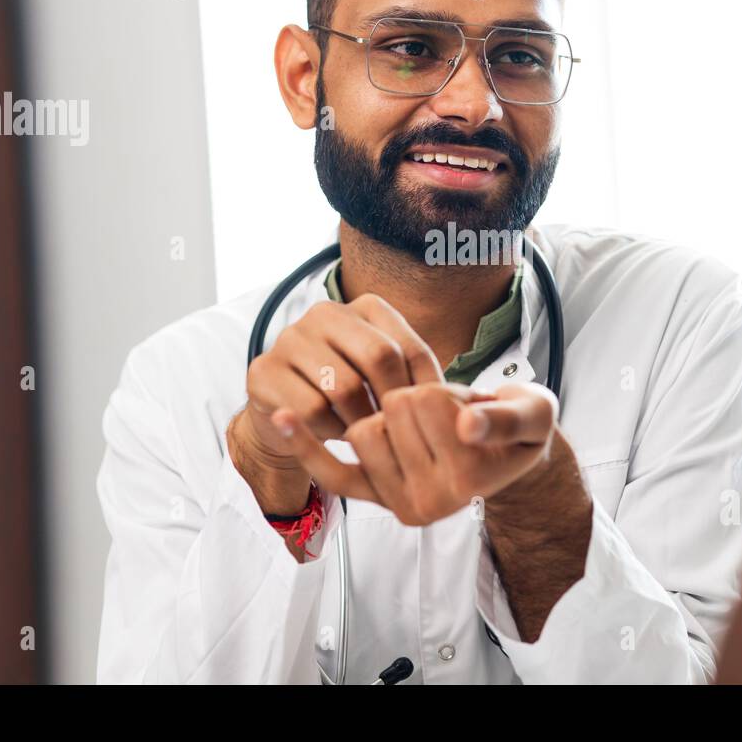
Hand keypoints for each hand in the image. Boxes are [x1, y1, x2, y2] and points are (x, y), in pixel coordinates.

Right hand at [231, 294, 442, 513]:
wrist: (286, 415)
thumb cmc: (352, 397)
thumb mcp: (388, 382)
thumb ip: (421, 381)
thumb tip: (478, 400)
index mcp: (363, 307)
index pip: (408, 346)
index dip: (424, 389)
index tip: (429, 420)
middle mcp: (325, 312)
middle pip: (379, 357)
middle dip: (393, 404)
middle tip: (400, 434)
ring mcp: (290, 338)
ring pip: (343, 387)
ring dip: (360, 421)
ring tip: (366, 435)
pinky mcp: (263, 370)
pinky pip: (311, 409)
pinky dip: (329, 429)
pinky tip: (334, 433)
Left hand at [272, 382, 558, 524]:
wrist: (509, 456)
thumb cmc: (521, 427)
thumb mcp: (533, 413)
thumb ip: (505, 418)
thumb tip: (468, 426)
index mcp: (465, 482)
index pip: (425, 402)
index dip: (444, 391)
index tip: (469, 409)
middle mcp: (429, 503)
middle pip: (390, 412)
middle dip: (416, 399)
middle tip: (448, 419)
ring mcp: (398, 503)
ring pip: (363, 428)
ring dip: (388, 415)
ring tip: (426, 428)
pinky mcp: (375, 497)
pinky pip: (333, 473)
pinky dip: (306, 446)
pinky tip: (284, 416)